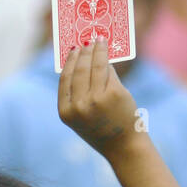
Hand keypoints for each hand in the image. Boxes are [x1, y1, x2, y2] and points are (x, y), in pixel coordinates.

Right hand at [58, 38, 140, 156]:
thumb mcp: (82, 116)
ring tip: (100, 40)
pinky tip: (109, 55)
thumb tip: (85, 59)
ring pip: (95, 67)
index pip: (64, 80)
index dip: (69, 62)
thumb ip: (78, 93)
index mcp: (66, 112)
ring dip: (98, 50)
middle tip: (87, 41)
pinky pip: (110, 74)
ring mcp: (97, 100)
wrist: (122, 146)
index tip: (73, 49)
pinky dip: (109, 63)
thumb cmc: (101, 129)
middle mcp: (79, 106)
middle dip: (84, 52)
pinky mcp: (114, 94)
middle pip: (79, 70)